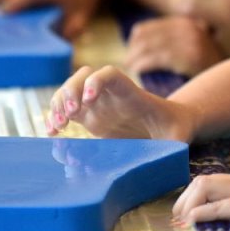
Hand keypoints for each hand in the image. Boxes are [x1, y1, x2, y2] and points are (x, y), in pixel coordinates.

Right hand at [46, 65, 193, 139]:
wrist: (168, 129)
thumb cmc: (175, 131)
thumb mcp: (178, 136)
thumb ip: (175, 143)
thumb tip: (170, 156)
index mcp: (131, 94)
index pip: (110, 74)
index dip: (95, 81)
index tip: (88, 101)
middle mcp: (111, 95)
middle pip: (82, 76)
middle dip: (70, 92)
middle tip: (68, 117)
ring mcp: (98, 104)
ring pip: (70, 90)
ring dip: (58, 104)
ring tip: (57, 128)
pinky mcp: (90, 117)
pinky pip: (66, 110)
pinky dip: (55, 117)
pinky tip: (51, 133)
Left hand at [125, 15, 223, 75]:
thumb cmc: (207, 69)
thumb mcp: (191, 46)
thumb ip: (171, 41)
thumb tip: (136, 41)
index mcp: (184, 24)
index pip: (147, 28)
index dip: (133, 42)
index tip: (129, 55)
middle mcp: (187, 28)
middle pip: (145, 37)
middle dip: (132, 51)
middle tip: (127, 64)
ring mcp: (190, 41)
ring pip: (149, 46)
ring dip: (134, 58)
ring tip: (131, 68)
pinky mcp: (190, 56)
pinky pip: (157, 57)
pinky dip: (143, 64)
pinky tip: (137, 70)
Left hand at [172, 172, 229, 230]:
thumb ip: (224, 213)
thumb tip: (187, 222)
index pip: (208, 181)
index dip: (189, 197)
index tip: (180, 218)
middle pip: (203, 181)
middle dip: (184, 201)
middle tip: (177, 223)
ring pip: (206, 187)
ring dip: (189, 207)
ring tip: (183, 226)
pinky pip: (218, 207)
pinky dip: (200, 215)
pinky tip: (191, 225)